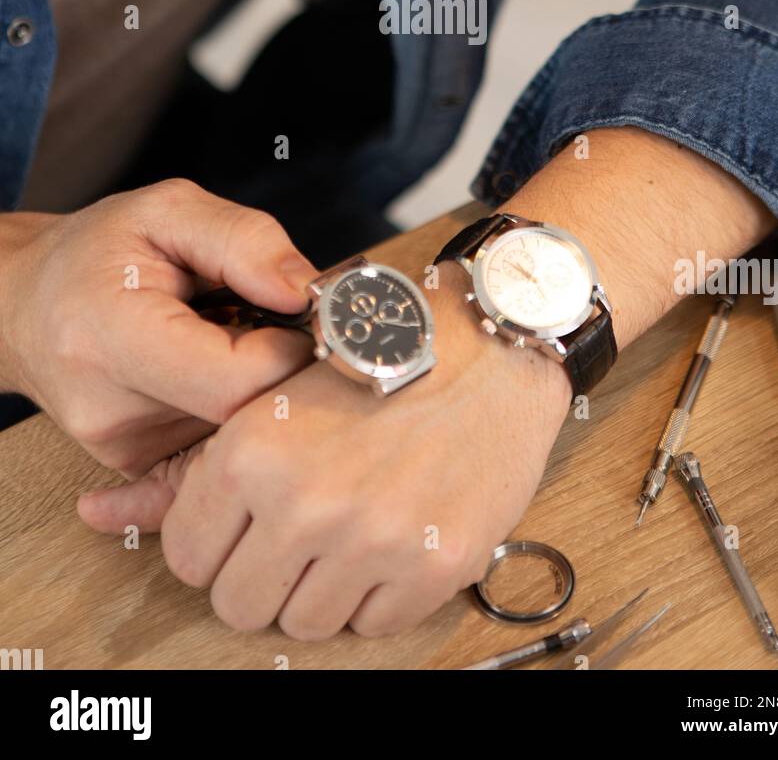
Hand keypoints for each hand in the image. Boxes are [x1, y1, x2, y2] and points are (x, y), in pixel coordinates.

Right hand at [0, 179, 316, 474]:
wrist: (24, 304)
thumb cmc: (92, 252)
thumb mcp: (167, 210)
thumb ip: (242, 241)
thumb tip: (303, 291)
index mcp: (112, 340)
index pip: (237, 381)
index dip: (288, 347)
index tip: (296, 311)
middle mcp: (113, 412)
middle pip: (245, 416)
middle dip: (283, 368)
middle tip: (277, 320)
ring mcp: (125, 449)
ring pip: (239, 433)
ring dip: (258, 386)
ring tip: (231, 338)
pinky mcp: (139, 466)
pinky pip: (217, 452)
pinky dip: (234, 413)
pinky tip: (221, 373)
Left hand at [77, 264, 573, 638]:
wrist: (494, 344)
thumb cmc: (381, 352)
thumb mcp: (271, 389)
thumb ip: (184, 466)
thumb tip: (94, 514)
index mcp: (254, 451)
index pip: (186, 554)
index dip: (212, 537)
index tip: (242, 518)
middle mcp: (307, 504)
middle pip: (239, 603)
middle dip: (258, 570)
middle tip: (294, 527)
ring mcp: (374, 542)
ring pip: (304, 622)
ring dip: (317, 584)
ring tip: (348, 522)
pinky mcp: (434, 568)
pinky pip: (373, 623)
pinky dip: (376, 590)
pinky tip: (392, 531)